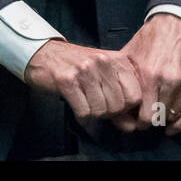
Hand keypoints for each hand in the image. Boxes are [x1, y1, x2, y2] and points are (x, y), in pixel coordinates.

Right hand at [23, 40, 143, 128]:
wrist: (45, 54)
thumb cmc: (78, 66)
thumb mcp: (105, 75)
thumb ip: (121, 98)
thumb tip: (131, 126)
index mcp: (117, 59)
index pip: (135, 96)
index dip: (125, 108)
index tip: (115, 106)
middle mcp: (103, 62)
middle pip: (118, 106)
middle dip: (108, 112)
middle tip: (97, 104)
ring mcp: (85, 70)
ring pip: (101, 111)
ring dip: (93, 114)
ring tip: (86, 102)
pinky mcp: (67, 80)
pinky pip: (84, 112)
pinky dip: (81, 116)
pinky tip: (77, 106)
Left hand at [122, 13, 180, 133]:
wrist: (178, 21)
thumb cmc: (152, 38)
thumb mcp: (130, 54)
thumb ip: (122, 78)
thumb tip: (115, 101)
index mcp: (150, 74)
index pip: (146, 115)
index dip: (140, 123)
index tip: (138, 123)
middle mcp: (171, 80)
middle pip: (161, 117)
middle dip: (152, 121)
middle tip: (147, 119)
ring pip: (176, 115)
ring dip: (167, 119)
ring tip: (159, 117)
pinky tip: (174, 127)